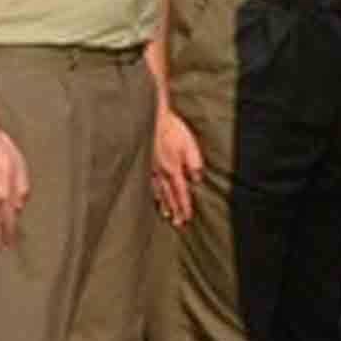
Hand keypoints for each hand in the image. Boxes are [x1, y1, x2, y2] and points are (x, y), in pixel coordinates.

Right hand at [148, 98, 202, 229]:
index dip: (185, 206)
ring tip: (165, 214)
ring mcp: (150, 167)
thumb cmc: (171, 129)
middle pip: (168, 196)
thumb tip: (196, 179)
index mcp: (174, 169)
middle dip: (174, 210)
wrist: (150, 117)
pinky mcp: (143, 161)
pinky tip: (152, 194)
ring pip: (157, 190)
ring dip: (162, 203)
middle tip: (177, 223)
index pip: (181, 193)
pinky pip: (148, 182)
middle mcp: (161, 172)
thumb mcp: (190, 145)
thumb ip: (194, 163)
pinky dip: (152, 191)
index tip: (187, 218)